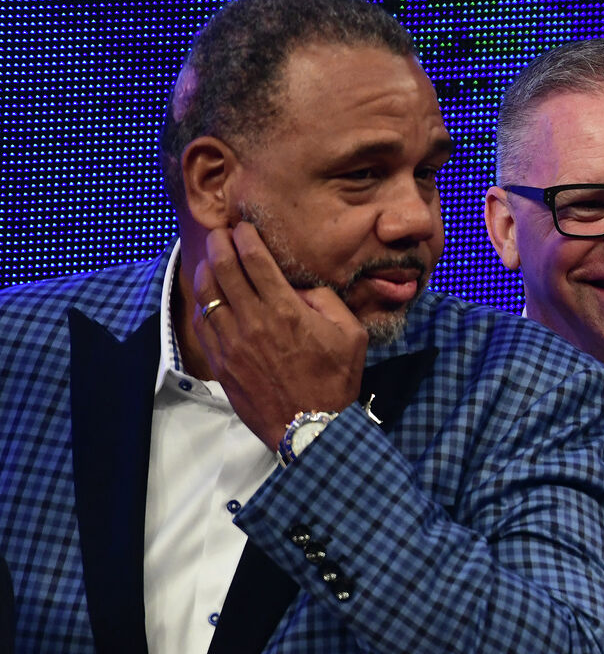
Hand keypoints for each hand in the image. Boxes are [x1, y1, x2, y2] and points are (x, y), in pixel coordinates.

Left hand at [191, 222, 364, 448]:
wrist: (310, 427)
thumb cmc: (335, 380)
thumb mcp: (350, 335)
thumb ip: (326, 301)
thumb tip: (300, 288)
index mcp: (285, 310)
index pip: (254, 259)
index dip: (245, 236)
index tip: (243, 227)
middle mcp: (253, 321)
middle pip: (224, 268)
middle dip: (219, 242)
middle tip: (220, 232)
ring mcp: (232, 341)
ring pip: (207, 292)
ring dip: (206, 268)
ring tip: (211, 258)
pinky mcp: (221, 361)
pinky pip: (203, 322)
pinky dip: (203, 302)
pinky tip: (209, 295)